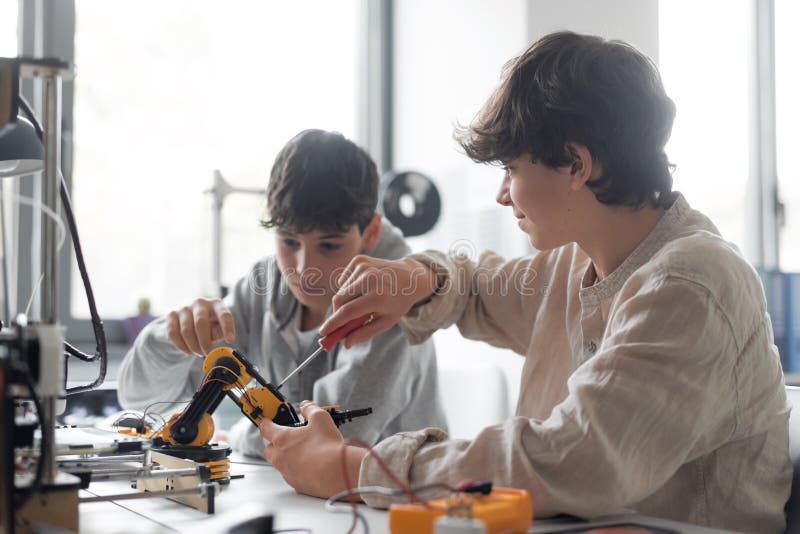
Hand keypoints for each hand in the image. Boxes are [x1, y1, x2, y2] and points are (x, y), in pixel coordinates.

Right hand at [165, 298, 235, 355]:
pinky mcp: (171, 314)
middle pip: (201, 323)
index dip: (227, 328)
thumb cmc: (209, 322)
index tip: (230, 340)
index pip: (224, 314)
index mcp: (216, 304)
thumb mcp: (218, 325)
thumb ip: (219, 332)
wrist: (190, 313)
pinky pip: (173, 333)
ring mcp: (184, 307)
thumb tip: (213, 342)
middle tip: (208, 354)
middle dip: (204, 342)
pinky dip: (181, 346)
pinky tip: (188, 351)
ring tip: (199, 352)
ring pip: (186, 330)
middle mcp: (199, 302)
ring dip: (193, 346)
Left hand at [260, 402, 367, 498]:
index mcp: (282, 439)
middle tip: (289, 439)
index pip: (265, 428)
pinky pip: (292, 476)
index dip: (266, 423)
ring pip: (281, 464)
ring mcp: (287, 473)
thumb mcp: (320, 418)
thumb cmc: (327, 447)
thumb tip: (306, 406)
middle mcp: (280, 457)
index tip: (267, 421)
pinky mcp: (297, 485)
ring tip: (305, 452)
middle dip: (275, 444)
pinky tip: (312, 466)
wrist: (338, 472)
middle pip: (269, 449)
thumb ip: (310, 409)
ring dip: (288, 458)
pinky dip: (298, 471)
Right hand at [319, 256, 436, 347]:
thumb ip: (365, 333)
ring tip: (362, 302)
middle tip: (342, 323)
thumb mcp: (386, 322)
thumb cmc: (397, 303)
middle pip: (339, 300)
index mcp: (378, 296)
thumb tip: (345, 343)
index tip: (323, 332)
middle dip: (337, 313)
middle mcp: (369, 279)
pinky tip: (362, 288)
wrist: (410, 278)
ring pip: (341, 290)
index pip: (347, 312)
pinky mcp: (360, 260)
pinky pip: (344, 280)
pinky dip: (348, 287)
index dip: (332, 323)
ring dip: (345, 300)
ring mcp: (364, 267)